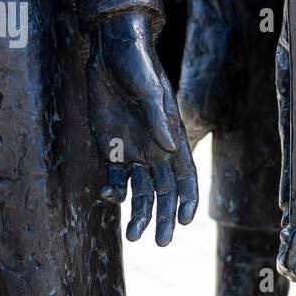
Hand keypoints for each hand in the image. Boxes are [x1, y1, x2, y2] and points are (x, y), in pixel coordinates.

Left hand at [87, 10, 198, 245]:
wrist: (110, 52)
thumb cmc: (137, 66)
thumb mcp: (147, 90)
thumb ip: (156, 119)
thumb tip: (169, 148)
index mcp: (173, 137)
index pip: (186, 176)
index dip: (187, 200)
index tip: (184, 221)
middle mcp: (157, 150)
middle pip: (164, 192)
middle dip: (163, 218)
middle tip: (160, 242)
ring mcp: (134, 152)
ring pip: (140, 192)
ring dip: (138, 215)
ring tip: (134, 237)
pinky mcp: (111, 150)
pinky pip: (115, 179)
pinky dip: (112, 192)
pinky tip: (108, 197)